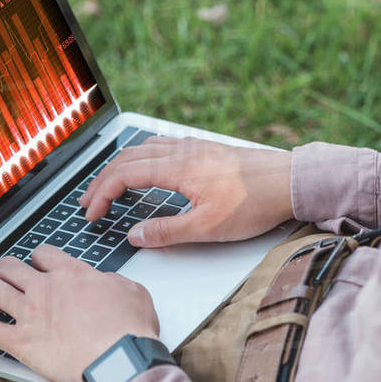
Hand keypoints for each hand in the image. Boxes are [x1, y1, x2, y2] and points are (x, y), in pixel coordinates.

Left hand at [0, 245, 159, 381]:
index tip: (39, 265)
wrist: (118, 360)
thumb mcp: (132, 292)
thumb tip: (104, 282)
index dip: (39, 258)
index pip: (43, 254)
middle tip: (10, 278)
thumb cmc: (128, 330)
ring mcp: (30, 314)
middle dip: (8, 270)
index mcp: (72, 274)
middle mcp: (45, 289)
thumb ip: (112, 281)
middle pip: (10, 267)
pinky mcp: (21, 342)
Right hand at [79, 136, 293, 247]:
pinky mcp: (206, 149)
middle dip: (103, 180)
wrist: (291, 181)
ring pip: (143, 149)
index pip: (124, 175)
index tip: (92, 214)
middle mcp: (182, 151)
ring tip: (110, 186)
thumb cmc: (256, 203)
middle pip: (127, 158)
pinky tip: (147, 170)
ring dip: (120, 166)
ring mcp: (194, 147)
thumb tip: (135, 235)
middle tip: (89, 202)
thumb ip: (168, 231)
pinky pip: (162, 146)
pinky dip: (141, 158)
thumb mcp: (209, 228)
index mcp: (178, 168)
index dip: (102, 194)